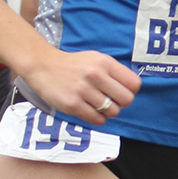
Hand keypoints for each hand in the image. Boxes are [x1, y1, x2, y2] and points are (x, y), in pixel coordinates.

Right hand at [22, 46, 142, 125]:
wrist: (43, 66)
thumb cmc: (73, 65)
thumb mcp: (96, 59)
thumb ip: (114, 71)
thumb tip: (132, 89)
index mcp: (104, 62)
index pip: (134, 83)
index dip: (131, 91)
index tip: (122, 92)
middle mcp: (95, 75)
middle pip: (126, 100)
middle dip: (121, 103)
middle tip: (111, 101)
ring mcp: (83, 90)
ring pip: (112, 111)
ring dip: (108, 112)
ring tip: (98, 105)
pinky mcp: (72, 104)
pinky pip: (97, 119)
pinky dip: (97, 118)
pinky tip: (90, 110)